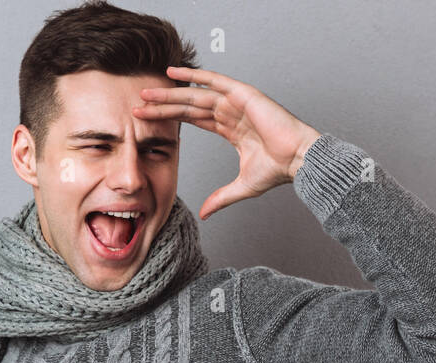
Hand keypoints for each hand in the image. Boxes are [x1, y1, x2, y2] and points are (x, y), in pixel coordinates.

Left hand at [134, 65, 321, 218]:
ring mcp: (235, 102)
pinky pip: (213, 80)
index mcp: (229, 129)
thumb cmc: (277, 170)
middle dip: (163, 106)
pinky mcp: (243, 94)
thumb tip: (205, 215)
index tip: (147, 120)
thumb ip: (221, 198)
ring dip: (170, 93)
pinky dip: (193, 75)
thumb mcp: (241, 187)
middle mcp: (230, 112)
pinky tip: (173, 73)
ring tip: (147, 92)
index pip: (192, 120)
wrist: (297, 160)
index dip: (169, 119)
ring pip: (195, 95)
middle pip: (188, 106)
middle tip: (138, 104)